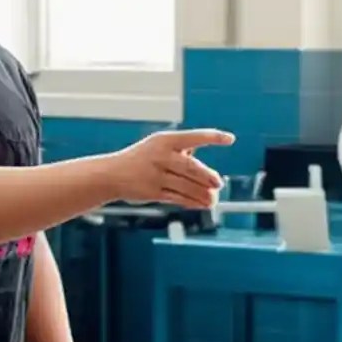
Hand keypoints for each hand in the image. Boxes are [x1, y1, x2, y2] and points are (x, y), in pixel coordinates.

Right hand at [108, 129, 234, 208]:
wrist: (112, 174)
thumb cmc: (142, 158)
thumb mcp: (159, 146)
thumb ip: (182, 153)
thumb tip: (208, 172)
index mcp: (165, 140)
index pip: (193, 137)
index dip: (213, 137)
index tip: (230, 139)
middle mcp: (161, 156)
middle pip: (190, 167)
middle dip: (207, 175)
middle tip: (219, 182)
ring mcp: (156, 175)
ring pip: (186, 185)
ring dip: (202, 193)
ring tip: (214, 200)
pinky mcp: (153, 192)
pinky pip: (177, 198)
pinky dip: (192, 202)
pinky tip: (201, 204)